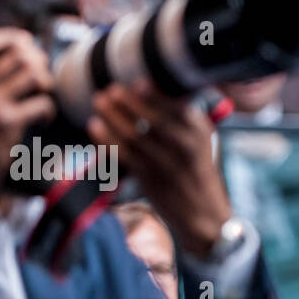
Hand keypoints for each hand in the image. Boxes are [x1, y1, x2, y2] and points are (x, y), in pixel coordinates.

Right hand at [0, 27, 55, 198]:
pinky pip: (42, 103)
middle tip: (43, 81)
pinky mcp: (5, 122)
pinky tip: (44, 120)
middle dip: (39, 63)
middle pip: (17, 54)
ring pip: (33, 73)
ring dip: (47, 85)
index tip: (27, 46)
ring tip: (43, 99)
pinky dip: (49, 111)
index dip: (12, 39)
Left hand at [87, 83, 231, 255]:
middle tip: (112, 89)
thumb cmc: (197, 172)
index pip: (177, 107)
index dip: (155, 94)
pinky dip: (107, 139)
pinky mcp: (150, 179)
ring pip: (135, 135)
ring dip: (113, 116)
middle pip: (153, 119)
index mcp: (199, 132)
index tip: (138, 83)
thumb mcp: (203, 141)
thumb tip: (155, 87)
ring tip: (99, 101)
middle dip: (130, 102)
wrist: (204, 215)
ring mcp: (167, 164)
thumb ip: (184, 117)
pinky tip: (95, 126)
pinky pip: (124, 155)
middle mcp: (185, 146)